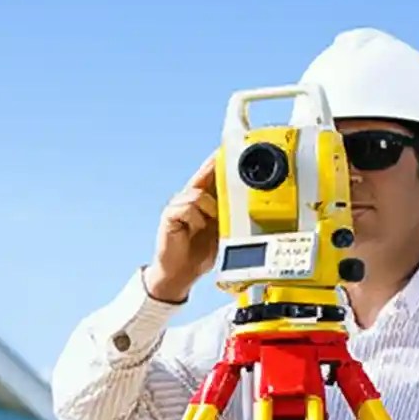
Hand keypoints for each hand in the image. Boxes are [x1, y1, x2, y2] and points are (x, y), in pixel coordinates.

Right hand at [144, 151, 219, 301]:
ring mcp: (178, 205)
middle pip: (204, 175)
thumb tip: (248, 202)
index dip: (220, 160)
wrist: (181, 273)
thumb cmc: (201, 252)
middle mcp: (189, 198)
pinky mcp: (169, 214)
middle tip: (225, 156)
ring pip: (199, 194)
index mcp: (204, 200)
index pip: (213, 175)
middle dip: (215, 167)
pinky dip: (196, 218)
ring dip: (209, 209)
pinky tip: (195, 228)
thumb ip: (231, 215)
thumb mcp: (223, 231)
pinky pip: (188, 207)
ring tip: (209, 224)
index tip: (230, 146)